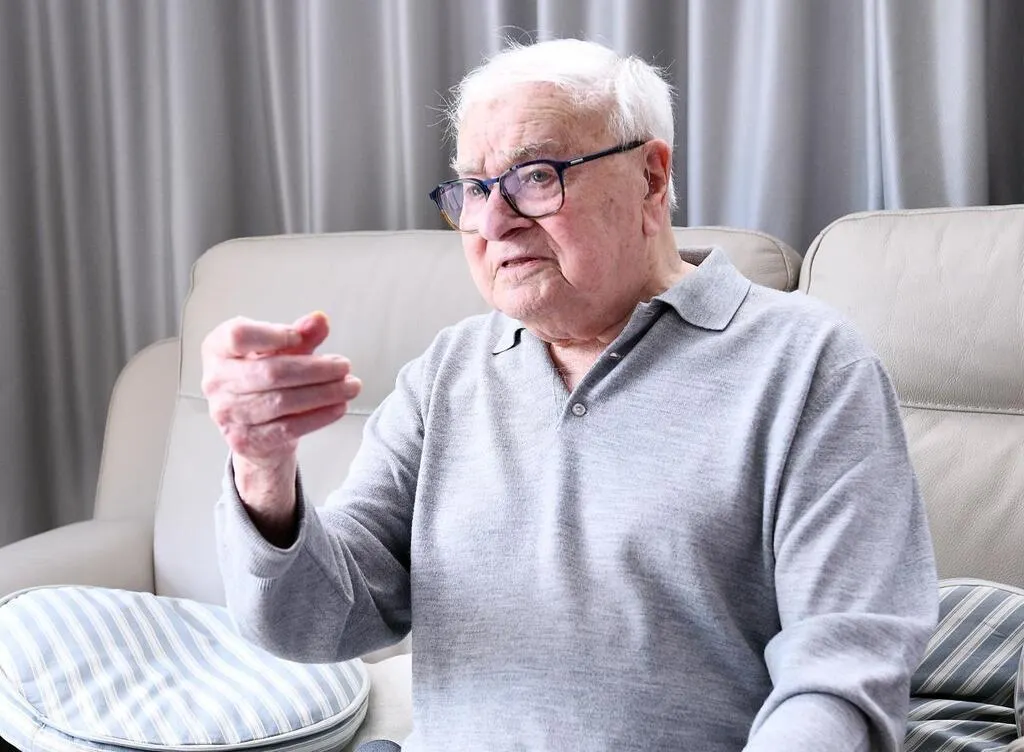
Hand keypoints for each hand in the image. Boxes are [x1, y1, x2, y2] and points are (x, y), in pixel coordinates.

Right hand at [200, 311, 361, 469]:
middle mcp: (216, 380)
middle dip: (315, 369)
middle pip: (271, 372)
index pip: (239, 335)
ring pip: (282, 401)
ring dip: (324, 393)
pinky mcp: (245, 440)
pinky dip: (318, 416)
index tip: (299, 337)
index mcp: (218, 348)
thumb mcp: (281, 350)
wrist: (254, 426)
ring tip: (350, 386)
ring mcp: (227, 413)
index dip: (272, 335)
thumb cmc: (263, 377)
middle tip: (344, 366)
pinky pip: (288, 427)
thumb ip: (300, 334)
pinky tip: (338, 406)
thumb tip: (319, 320)